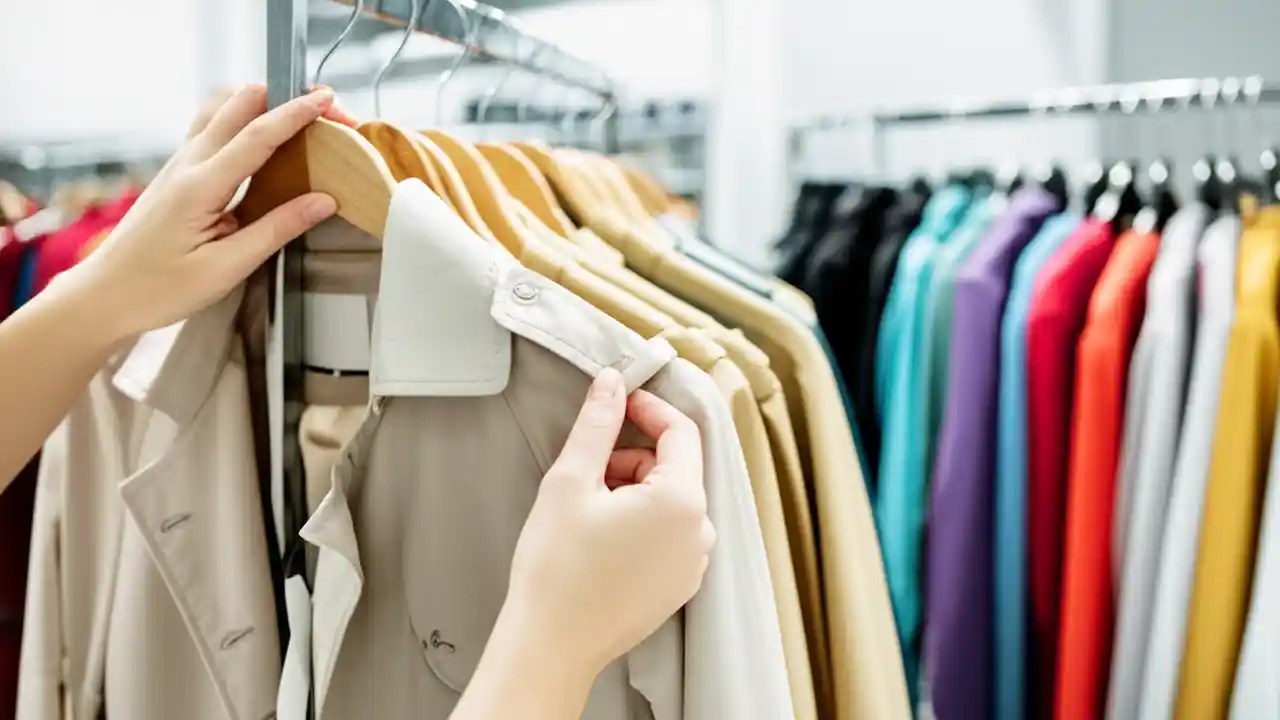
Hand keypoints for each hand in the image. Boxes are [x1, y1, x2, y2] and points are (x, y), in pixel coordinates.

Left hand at [58, 84, 343, 341]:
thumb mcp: (226, 268)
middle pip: (235, 106)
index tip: (326, 99)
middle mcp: (187, 166)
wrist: (106, 296)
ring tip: (296, 118)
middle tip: (320, 107)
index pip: (256, 136)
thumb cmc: (159, 289)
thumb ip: (276, 229)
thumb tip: (323, 201)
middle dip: (280, 97)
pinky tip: (262, 143)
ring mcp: (178, 167)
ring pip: (221, 113)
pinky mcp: (177, 176)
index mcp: (199, 187)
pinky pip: (212, 133)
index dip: (295, 114)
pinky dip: (242, 124)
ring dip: (259, 106)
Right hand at [504, 367, 713, 674]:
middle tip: (587, 470)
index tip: (617, 403)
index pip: (681, 431)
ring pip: (672, 501)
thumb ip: (597, 424)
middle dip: (633, 456)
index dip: (648, 409)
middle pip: (676, 467)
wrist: (551, 644)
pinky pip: (671, 534)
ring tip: (589, 510)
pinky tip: (603, 538)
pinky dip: (642, 521)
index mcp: (682, 501)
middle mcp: (700, 533)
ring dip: (635, 489)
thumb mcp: (571, 481)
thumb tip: (611, 383)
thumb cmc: (557, 567)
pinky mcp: (680, 586)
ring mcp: (694, 564)